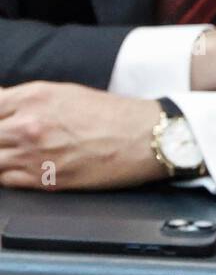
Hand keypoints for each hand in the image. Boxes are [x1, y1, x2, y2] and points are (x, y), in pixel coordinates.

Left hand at [0, 82, 168, 189]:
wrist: (143, 139)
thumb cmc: (110, 116)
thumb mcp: (60, 93)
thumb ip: (23, 100)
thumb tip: (1, 105)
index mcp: (29, 99)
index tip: (1, 124)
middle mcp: (27, 126)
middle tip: (6, 142)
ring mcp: (34, 156)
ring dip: (0, 157)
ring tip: (10, 156)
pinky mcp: (47, 181)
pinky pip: (7, 181)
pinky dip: (5, 176)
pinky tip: (13, 171)